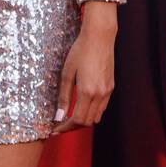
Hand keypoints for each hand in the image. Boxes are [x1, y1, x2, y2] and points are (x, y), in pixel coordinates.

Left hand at [52, 1, 115, 134]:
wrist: (99, 37)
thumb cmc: (80, 51)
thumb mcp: (67, 73)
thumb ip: (63, 97)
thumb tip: (58, 116)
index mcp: (87, 92)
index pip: (76, 120)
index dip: (65, 128)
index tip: (55, 129)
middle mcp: (100, 95)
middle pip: (87, 122)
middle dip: (72, 126)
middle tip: (59, 124)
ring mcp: (107, 92)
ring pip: (96, 117)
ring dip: (83, 120)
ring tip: (69, 116)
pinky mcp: (111, 87)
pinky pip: (102, 107)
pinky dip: (92, 112)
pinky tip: (82, 105)